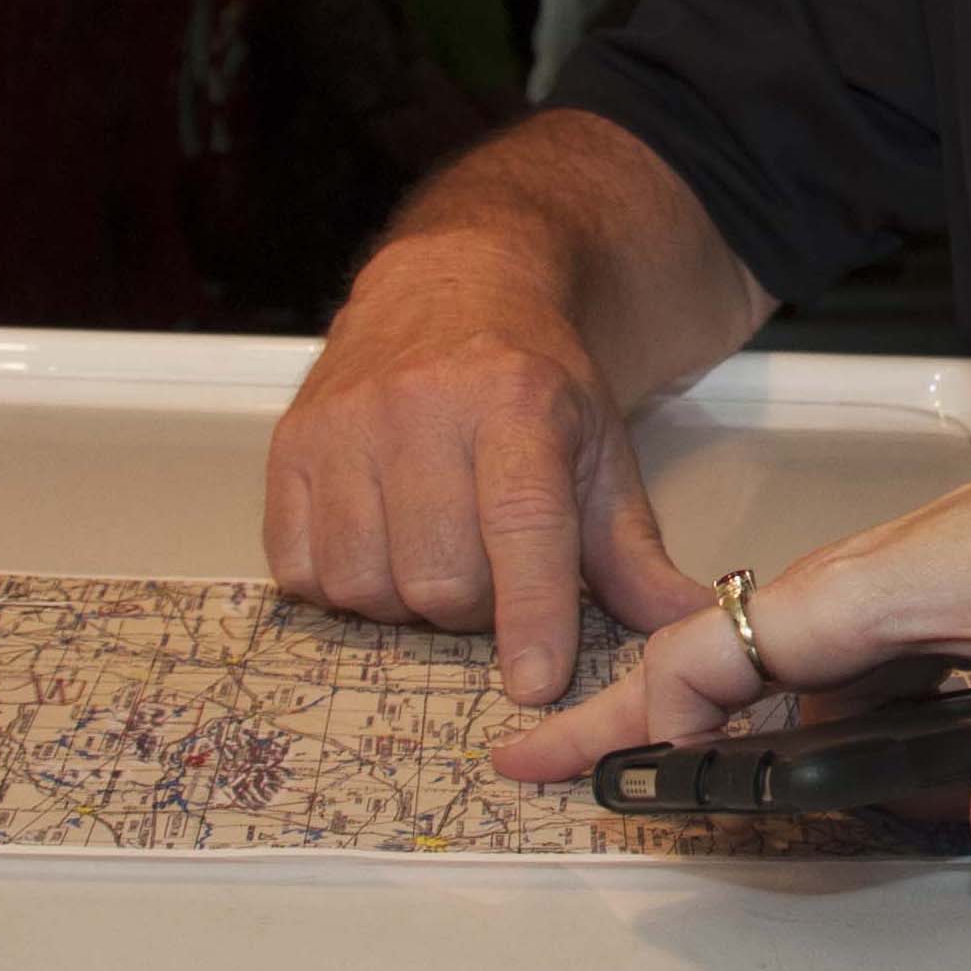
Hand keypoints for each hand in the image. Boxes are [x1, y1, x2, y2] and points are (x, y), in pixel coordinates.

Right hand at [264, 256, 707, 703]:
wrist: (454, 287)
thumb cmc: (534, 383)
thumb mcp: (600, 450)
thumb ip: (633, 550)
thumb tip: (686, 626)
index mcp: (515, 403)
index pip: (522, 526)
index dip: (532, 613)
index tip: (536, 683)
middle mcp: (419, 408)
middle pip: (439, 578)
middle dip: (475, 608)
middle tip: (493, 573)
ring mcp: (342, 425)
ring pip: (365, 586)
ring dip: (407, 602)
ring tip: (437, 551)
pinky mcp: (285, 445)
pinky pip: (301, 570)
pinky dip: (343, 584)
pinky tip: (381, 543)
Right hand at [493, 412, 970, 865]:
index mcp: (865, 587)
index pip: (718, 654)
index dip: (642, 712)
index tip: (572, 759)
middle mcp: (856, 597)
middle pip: (711, 662)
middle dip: (620, 713)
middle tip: (533, 764)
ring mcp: (880, 616)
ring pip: (757, 677)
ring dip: (687, 724)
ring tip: (622, 777)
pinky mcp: (911, 635)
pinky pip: (811, 684)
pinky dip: (759, 722)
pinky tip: (752, 763)